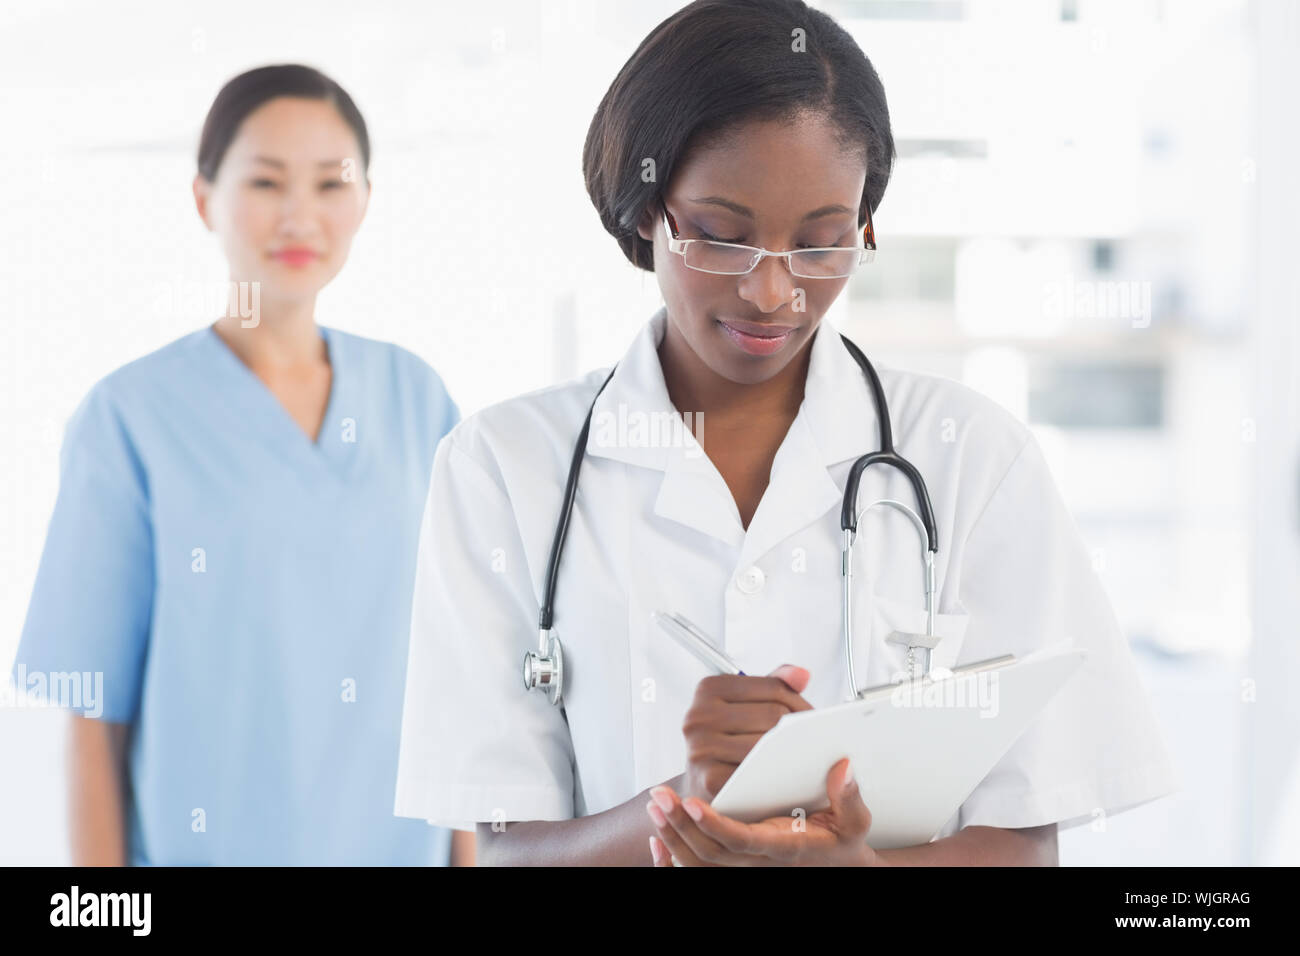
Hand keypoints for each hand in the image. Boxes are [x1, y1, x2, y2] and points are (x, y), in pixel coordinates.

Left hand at [646, 757, 882, 866]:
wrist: (838, 863)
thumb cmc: (842, 840)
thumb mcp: (856, 821)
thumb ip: (849, 796)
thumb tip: (842, 768)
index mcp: (785, 848)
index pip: (741, 840)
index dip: (714, 823)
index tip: (691, 802)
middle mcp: (760, 860)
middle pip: (709, 854)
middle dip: (680, 826)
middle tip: (659, 797)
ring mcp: (746, 863)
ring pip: (698, 861)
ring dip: (672, 835)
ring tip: (655, 805)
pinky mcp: (736, 859)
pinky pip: (698, 866)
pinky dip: (673, 855)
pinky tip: (657, 836)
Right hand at [677, 664, 812, 804]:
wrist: (699, 785)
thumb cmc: (728, 740)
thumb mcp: (746, 703)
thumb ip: (774, 684)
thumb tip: (802, 675)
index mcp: (708, 688)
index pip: (774, 687)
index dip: (800, 703)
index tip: (809, 717)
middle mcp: (698, 716)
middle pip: (774, 715)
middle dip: (800, 728)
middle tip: (812, 741)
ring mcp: (701, 749)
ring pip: (769, 744)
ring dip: (793, 752)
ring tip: (802, 756)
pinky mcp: (709, 780)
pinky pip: (758, 773)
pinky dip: (777, 776)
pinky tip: (783, 776)